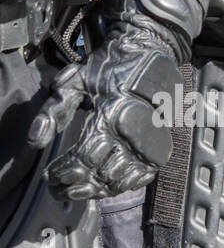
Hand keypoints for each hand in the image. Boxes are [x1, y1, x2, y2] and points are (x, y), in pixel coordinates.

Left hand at [31, 30, 178, 199]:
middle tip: (60, 190)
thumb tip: (37, 140)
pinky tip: (107, 186)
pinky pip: (142, 177)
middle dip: (77, 186)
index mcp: (112, 117)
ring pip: (122, 180)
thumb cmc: (111, 67)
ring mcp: (151, 144)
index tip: (51, 177)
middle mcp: (134, 134)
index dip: (64, 172)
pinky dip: (124, 186)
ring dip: (98, 191)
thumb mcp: (75, 81)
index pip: (83, 159)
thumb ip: (54, 110)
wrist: (150, 56)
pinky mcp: (161, 148)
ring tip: (79, 191)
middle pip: (101, 175)